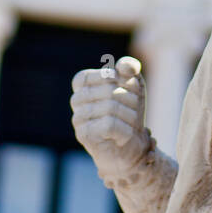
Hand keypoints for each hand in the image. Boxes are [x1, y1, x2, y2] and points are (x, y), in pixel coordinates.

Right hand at [71, 57, 152, 185]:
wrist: (131, 145)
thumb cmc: (129, 111)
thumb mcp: (133, 85)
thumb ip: (129, 68)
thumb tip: (124, 66)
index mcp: (83, 82)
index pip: (108, 74)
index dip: (124, 82)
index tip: (129, 92)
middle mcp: (76, 99)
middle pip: (110, 90)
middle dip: (130, 100)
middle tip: (134, 111)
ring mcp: (78, 117)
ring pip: (111, 107)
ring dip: (130, 115)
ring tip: (132, 123)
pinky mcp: (83, 135)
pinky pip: (109, 124)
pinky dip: (125, 129)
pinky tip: (125, 134)